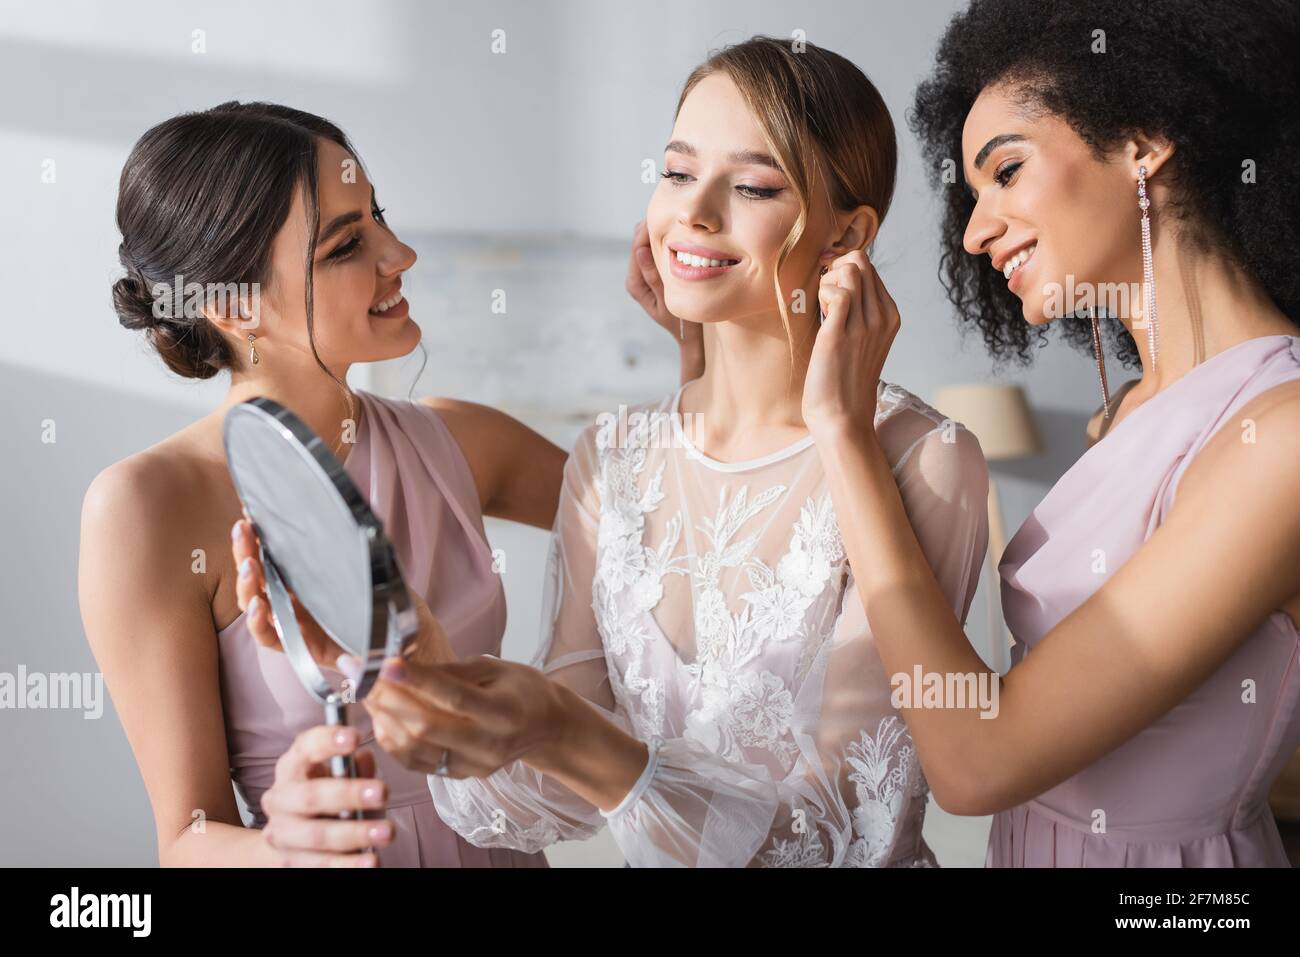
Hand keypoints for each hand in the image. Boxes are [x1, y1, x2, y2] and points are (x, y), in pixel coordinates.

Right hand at [231, 515, 456, 669]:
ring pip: (256, 603)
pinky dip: (259, 623)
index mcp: (308, 577)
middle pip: (257, 574)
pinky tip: (259, 606)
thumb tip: (357, 519)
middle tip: (242, 530)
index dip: (258, 536)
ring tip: (249, 565)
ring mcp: (295, 622)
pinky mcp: (302, 647)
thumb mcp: (379, 572)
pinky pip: (271, 637)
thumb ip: (364, 553)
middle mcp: (295, 598)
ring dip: (247, 585)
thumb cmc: (392, 607)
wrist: (408, 647)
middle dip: (245, 551)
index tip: (249, 514)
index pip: (274, 554)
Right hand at [259, 725, 391, 865]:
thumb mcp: (341, 778)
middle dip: (348, 794)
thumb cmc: (328, 799)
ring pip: (317, 835)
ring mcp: (282, 833)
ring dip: (355, 834)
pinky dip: (348, 864)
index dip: (328, 741)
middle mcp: (280, 798)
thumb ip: (354, 768)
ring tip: (386, 832)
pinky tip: (371, 861)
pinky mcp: (290, 862)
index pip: (305, 747)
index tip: (356, 736)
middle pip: (310, 795)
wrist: (295, 840)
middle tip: (382, 792)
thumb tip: (366, 757)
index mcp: (291, 768)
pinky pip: (321, 865)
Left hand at [365, 655, 571, 779]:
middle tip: (361, 672)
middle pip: (426, 726)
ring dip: (382, 718)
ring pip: (414, 747)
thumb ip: (452, 671)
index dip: (416, 680)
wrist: (547, 728)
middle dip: (386, 697)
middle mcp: (488, 745)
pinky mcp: (459, 776)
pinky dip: (391, 739)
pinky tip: (381, 716)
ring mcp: (472, 766)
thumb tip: (404, 666)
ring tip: (365, 691)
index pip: (453, 697)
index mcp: (504, 713)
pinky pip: (415, 762)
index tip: (384, 662)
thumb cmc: (523, 690)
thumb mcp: (497, 668)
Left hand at [627, 220, 703, 377]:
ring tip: (677, 218)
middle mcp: (636, 277)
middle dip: (653, 226)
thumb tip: (640, 251)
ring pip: (648, 241)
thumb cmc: (684, 323)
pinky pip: (657, 249)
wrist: (691, 338)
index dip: (649, 228)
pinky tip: (680, 232)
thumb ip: (654, 277)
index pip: (637, 247)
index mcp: (636, 283)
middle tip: (673, 211)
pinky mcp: (655, 272)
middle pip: (639, 240)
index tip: (664, 213)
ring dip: (660, 231)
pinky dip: (666, 239)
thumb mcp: (669, 301)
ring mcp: (645, 274)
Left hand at [803, 250, 900, 436]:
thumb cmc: (844, 378)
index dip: (841, 267)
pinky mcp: (841, 335)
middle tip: (822, 296)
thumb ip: (858, 311)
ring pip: (849, 271)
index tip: (826, 283)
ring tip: (823, 308)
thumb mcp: (861, 340)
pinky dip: (824, 294)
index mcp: (890, 315)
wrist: (842, 416)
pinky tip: (821, 315)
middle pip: (860, 262)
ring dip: (827, 281)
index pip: (868, 267)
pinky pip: (838, 292)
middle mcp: (882, 317)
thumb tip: (840, 279)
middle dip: (834, 270)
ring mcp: (865, 326)